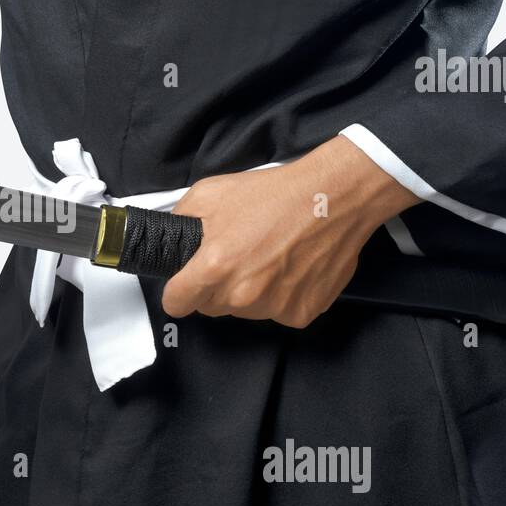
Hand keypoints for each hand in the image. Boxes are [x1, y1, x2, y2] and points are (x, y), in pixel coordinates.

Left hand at [161, 135, 418, 327]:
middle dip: (216, 287)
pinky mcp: (301, 313)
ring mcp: (273, 307)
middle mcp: (242, 294)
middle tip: (237, 256)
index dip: (178, 292)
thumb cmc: (274, 194)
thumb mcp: (210, 192)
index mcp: (215, 266)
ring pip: (244, 311)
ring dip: (249, 293)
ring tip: (267, 258)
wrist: (333, 198)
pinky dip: (281, 296)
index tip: (185, 285)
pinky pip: (277, 312)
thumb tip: (173, 240)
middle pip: (211, 307)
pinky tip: (290, 268)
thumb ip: (181, 220)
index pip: (176, 304)